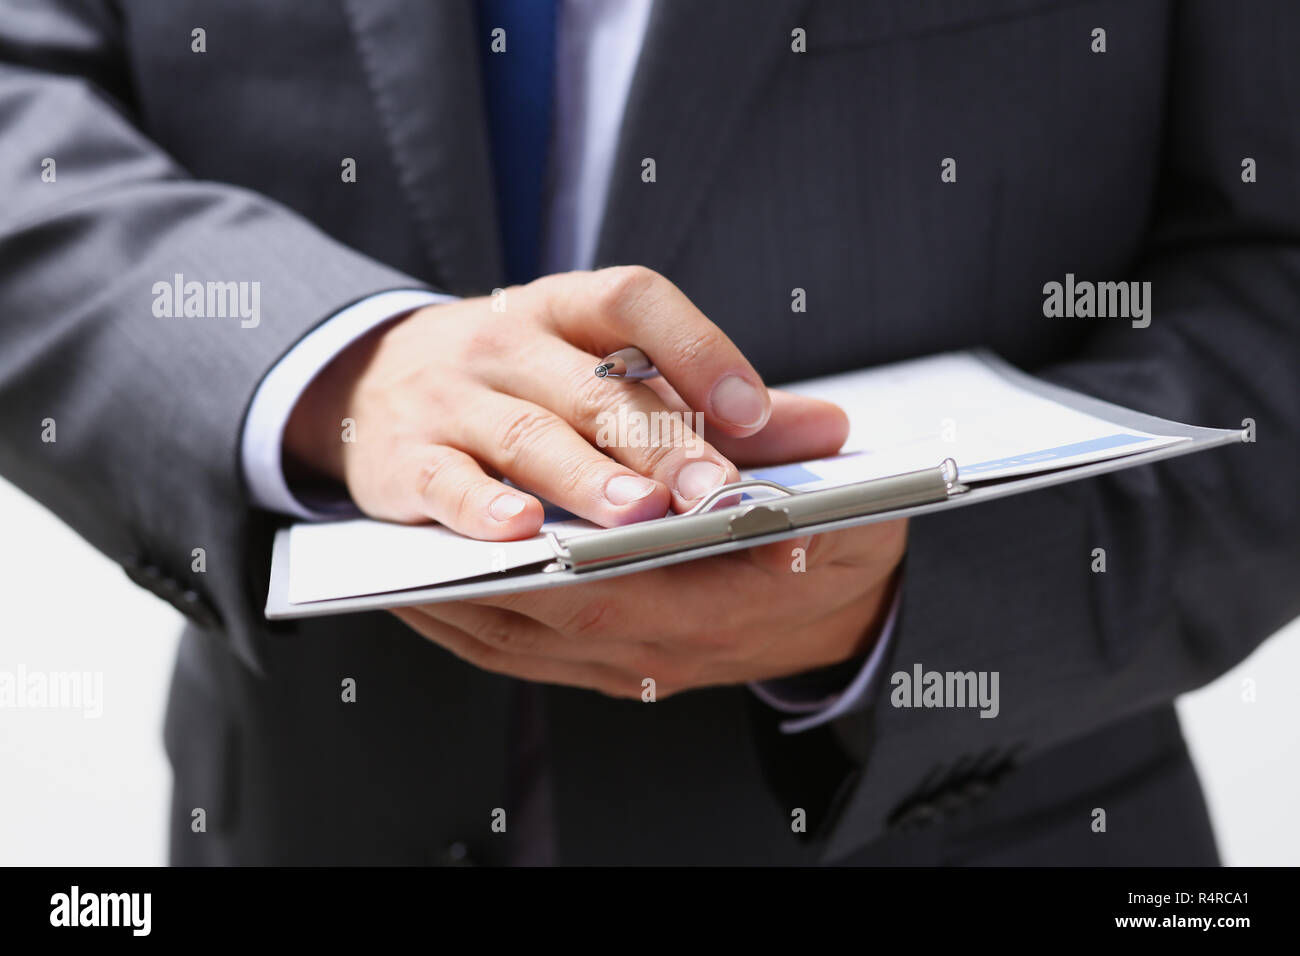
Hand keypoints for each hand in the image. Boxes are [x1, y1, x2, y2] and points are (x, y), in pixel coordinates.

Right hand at [284, 267, 849, 533]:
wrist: (371, 381)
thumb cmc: (522, 383)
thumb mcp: (605, 370)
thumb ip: (713, 403)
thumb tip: (830, 432)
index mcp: (567, 311)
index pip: (635, 301)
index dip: (698, 349)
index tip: (756, 412)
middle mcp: (508, 340)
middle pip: (593, 384)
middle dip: (661, 441)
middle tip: (720, 496)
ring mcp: (451, 395)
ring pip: (526, 431)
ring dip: (585, 476)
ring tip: (641, 516)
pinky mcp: (402, 454)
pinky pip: (442, 479)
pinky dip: (478, 506)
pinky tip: (520, 534)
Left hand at [394, 516, 906, 696]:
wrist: (843, 617)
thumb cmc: (843, 550)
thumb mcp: (856, 522)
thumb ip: (814, 503)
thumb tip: (790, 506)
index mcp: (727, 611)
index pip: (630, 593)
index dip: (563, 566)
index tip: (506, 527)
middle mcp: (672, 650)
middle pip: (556, 621)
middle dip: (485, 581)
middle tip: (417, 542)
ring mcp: (635, 665)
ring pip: (524, 644)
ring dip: (457, 605)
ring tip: (397, 564)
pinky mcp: (608, 668)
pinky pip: (520, 656)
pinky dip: (465, 624)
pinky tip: (425, 588)